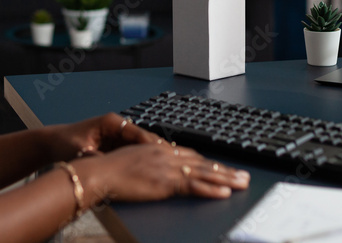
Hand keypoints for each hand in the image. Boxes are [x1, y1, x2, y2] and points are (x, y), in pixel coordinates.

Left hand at [46, 113, 159, 161]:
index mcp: (110, 122)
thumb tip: (106, 166)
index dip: (151, 143)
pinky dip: (142, 160)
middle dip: (156, 150)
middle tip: (173, 161)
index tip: (164, 153)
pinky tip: (152, 170)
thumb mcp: (79, 150)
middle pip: (142, 138)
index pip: (137, 131)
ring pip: (140, 145)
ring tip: (168, 167)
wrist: (53, 144)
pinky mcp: (114, 145)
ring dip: (151, 155)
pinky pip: (132, 152)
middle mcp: (116, 126)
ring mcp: (116, 135)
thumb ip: (94, 157)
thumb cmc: (64, 143)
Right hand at [76, 142, 250, 202]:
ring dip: (225, 179)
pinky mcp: (165, 182)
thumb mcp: (131, 162)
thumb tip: (155, 174)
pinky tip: (224, 193)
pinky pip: (194, 186)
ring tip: (241, 183)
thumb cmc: (107, 170)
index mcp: (158, 148)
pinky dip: (211, 189)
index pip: (190, 155)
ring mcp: (167, 167)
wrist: (98, 172)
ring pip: (204, 173)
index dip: (208, 162)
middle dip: (224, 169)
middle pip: (202, 162)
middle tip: (242, 175)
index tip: (222, 167)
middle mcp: (166, 154)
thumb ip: (147, 166)